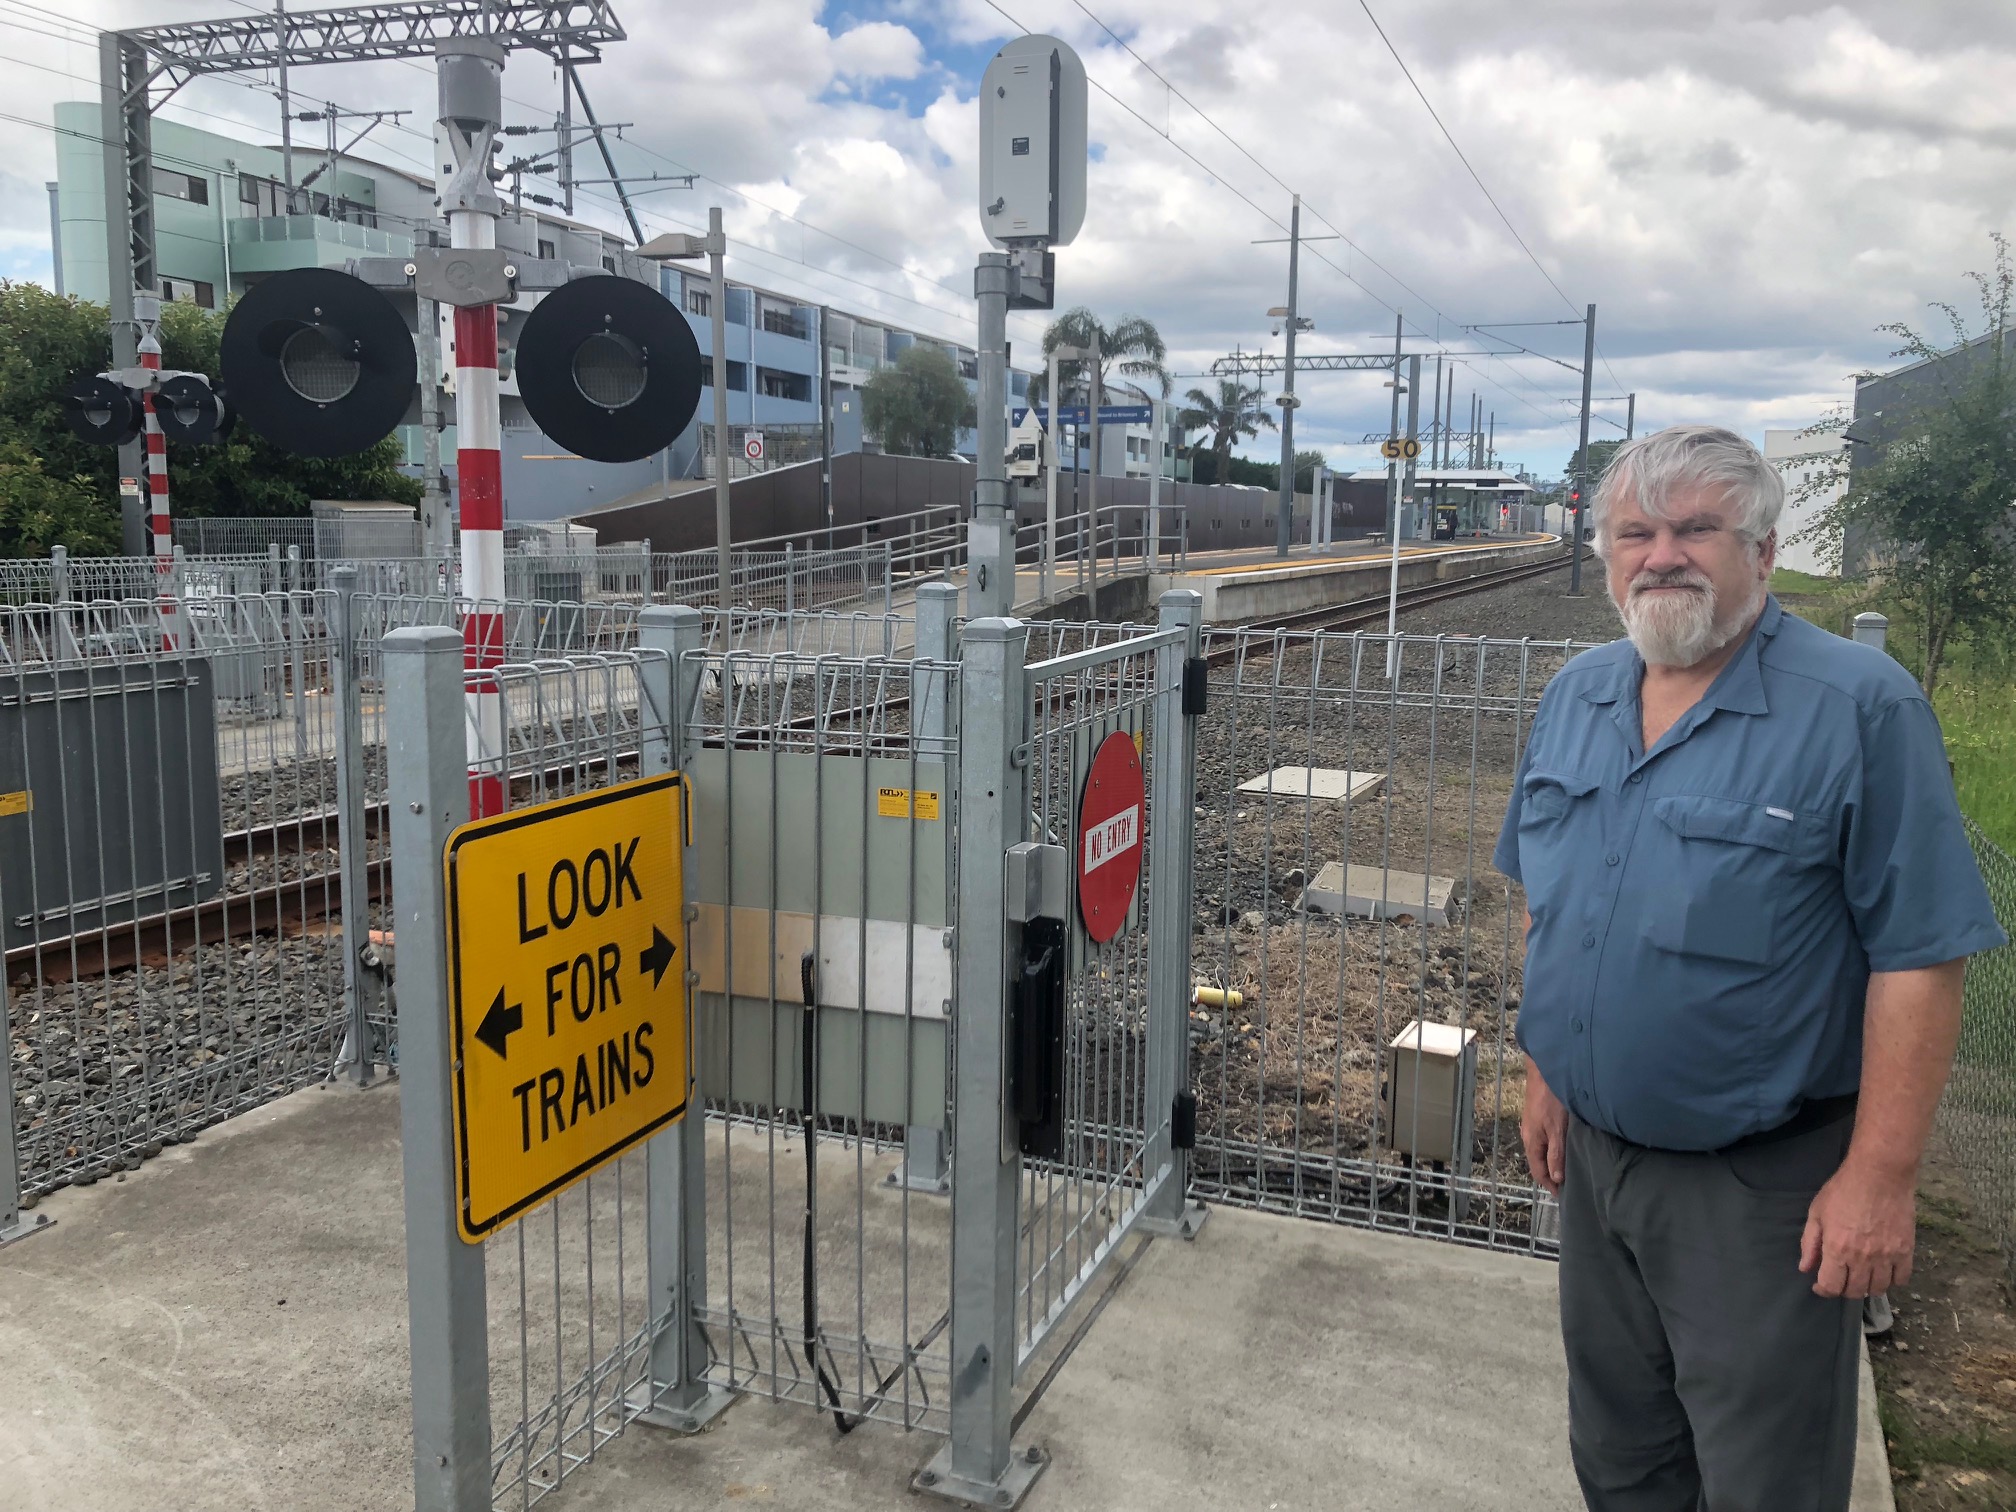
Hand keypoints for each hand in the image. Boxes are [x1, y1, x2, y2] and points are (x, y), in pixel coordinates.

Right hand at [1521, 1057, 1567, 1195]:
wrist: (1545, 1070)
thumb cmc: (1552, 1100)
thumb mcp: (1558, 1130)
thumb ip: (1557, 1154)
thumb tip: (1556, 1179)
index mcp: (1532, 1142)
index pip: (1538, 1172)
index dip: (1550, 1185)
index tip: (1563, 1196)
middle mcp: (1529, 1135)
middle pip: (1538, 1162)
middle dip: (1550, 1175)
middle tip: (1568, 1184)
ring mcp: (1532, 1125)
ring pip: (1541, 1150)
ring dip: (1552, 1161)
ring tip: (1567, 1168)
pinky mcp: (1538, 1116)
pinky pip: (1544, 1140)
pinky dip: (1552, 1149)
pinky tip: (1563, 1146)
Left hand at [1799, 1160, 1915, 1297]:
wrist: (1880, 1174)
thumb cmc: (1843, 1190)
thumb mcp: (1817, 1212)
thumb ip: (1810, 1243)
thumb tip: (1805, 1268)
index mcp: (1837, 1249)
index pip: (1831, 1286)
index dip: (1823, 1290)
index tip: (1820, 1285)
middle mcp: (1862, 1259)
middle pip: (1855, 1291)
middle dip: (1844, 1290)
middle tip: (1841, 1279)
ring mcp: (1887, 1256)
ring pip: (1879, 1289)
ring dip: (1868, 1287)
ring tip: (1861, 1277)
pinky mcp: (1906, 1251)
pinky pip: (1901, 1279)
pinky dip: (1892, 1280)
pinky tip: (1884, 1271)